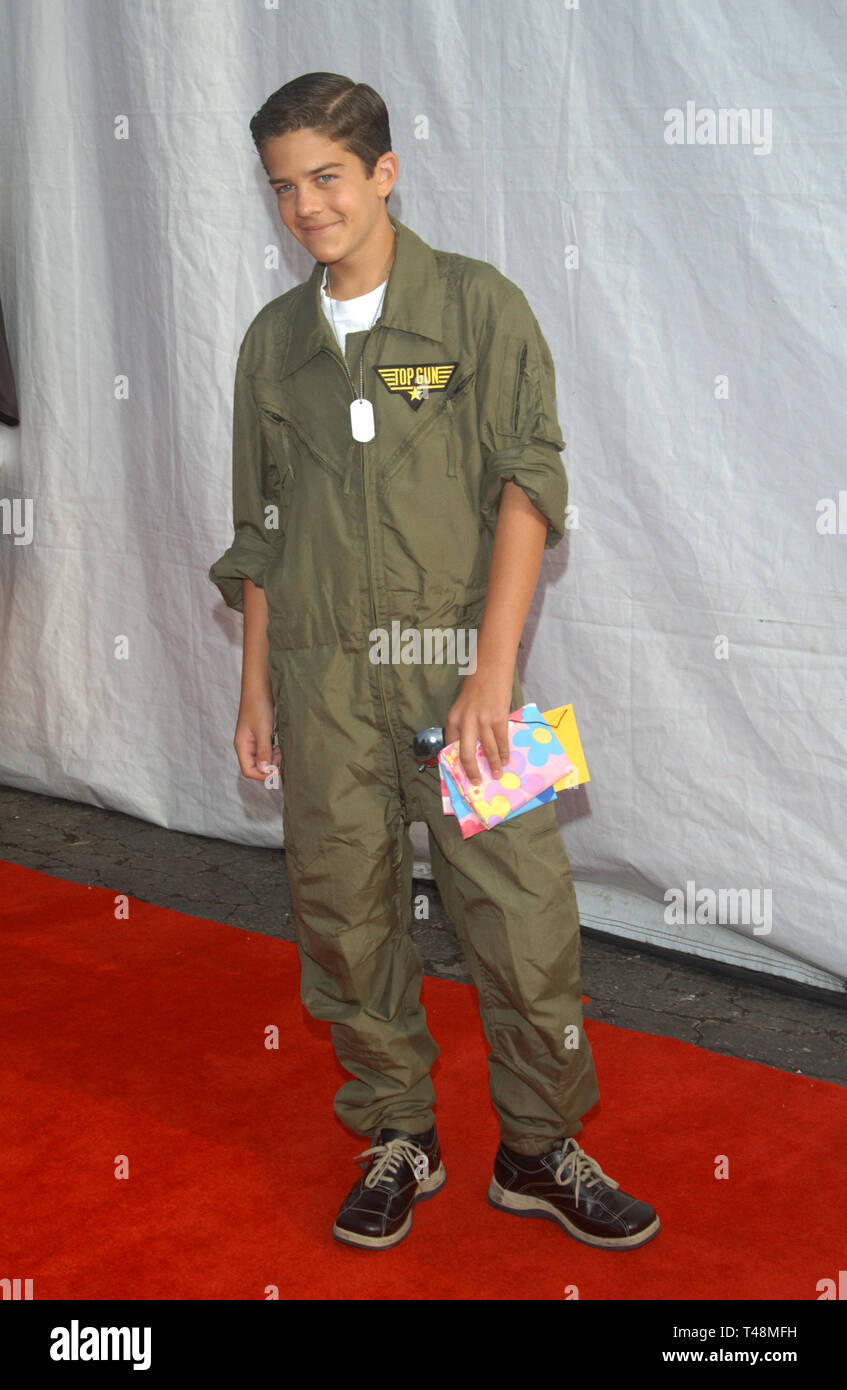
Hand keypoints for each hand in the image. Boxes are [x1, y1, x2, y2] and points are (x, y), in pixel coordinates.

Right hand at [234, 692, 281, 781]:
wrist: (260, 687)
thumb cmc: (258, 706)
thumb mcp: (263, 731)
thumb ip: (264, 751)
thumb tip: (265, 771)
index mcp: (242, 746)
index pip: (248, 770)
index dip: (262, 775)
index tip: (276, 773)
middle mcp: (246, 745)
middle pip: (256, 766)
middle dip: (269, 767)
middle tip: (282, 759)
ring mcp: (253, 740)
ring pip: (263, 758)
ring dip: (273, 759)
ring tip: (283, 751)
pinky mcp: (260, 735)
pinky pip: (267, 749)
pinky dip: (275, 751)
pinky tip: (281, 745)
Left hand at [444, 665, 514, 784]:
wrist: (490, 669)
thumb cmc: (475, 687)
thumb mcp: (461, 707)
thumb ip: (463, 726)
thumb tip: (469, 746)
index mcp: (452, 720)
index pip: (450, 747)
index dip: (455, 763)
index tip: (459, 774)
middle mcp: (465, 723)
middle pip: (466, 755)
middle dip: (471, 772)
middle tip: (476, 782)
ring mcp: (482, 722)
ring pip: (487, 751)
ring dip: (492, 765)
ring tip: (496, 775)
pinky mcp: (498, 720)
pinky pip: (501, 742)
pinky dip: (504, 754)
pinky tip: (505, 761)